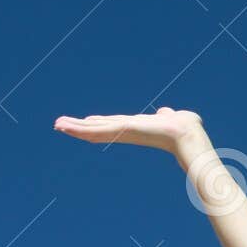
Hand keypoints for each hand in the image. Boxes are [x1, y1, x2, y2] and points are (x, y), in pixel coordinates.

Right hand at [52, 105, 204, 153]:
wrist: (188, 134)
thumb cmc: (185, 128)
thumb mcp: (172, 117)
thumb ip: (166, 114)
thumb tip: (166, 112)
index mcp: (136, 127)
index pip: (112, 124)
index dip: (98, 122)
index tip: (86, 121)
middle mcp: (127, 130)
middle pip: (98, 128)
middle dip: (80, 127)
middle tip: (60, 125)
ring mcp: (122, 132)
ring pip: (94, 130)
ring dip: (75, 128)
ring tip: (58, 125)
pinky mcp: (121, 130)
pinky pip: (96, 131)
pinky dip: (81, 129)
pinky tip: (66, 127)